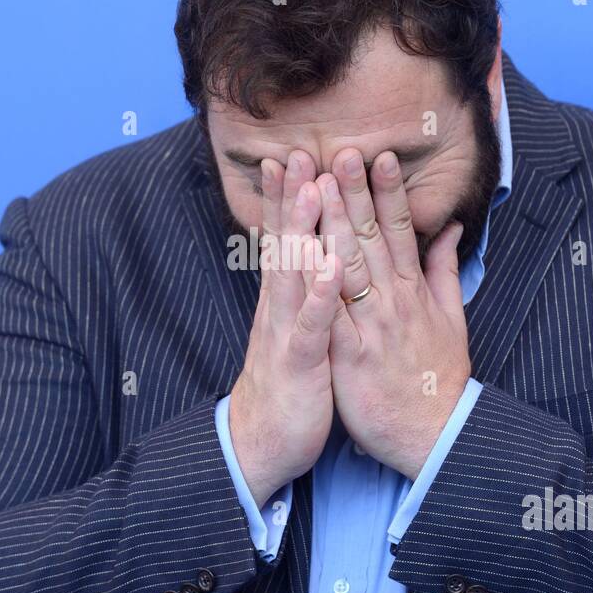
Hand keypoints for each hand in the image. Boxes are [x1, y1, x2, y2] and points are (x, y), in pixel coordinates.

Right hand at [229, 151, 346, 507]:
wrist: (260, 442)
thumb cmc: (289, 385)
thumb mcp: (300, 333)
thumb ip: (308, 296)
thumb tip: (318, 260)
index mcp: (286, 300)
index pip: (287, 239)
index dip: (291, 198)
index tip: (296, 155)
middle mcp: (280, 307)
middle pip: (286, 242)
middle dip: (293, 197)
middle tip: (297, 150)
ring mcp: (287, 330)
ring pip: (294, 273)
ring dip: (303, 230)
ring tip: (315, 189)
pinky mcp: (300, 360)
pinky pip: (312, 323)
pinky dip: (321, 294)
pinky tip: (332, 266)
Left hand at [318, 148, 471, 479]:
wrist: (435, 434)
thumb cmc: (438, 377)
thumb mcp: (453, 319)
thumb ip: (445, 270)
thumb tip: (450, 227)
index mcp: (414, 291)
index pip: (399, 231)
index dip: (388, 192)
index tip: (379, 154)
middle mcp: (393, 301)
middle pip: (369, 238)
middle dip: (354, 193)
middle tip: (340, 151)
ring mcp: (371, 326)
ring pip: (348, 267)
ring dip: (332, 224)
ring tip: (318, 186)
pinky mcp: (350, 356)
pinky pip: (330, 315)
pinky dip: (319, 286)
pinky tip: (307, 257)